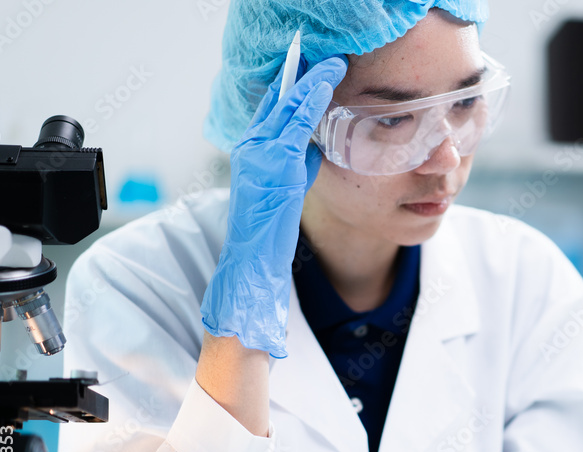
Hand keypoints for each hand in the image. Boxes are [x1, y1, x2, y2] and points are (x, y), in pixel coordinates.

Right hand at [201, 54, 347, 356]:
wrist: (249, 265)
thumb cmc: (268, 234)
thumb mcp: (282, 192)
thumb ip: (294, 165)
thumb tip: (314, 147)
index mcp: (250, 153)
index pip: (271, 109)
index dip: (291, 86)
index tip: (309, 67)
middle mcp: (250, 147)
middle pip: (278, 100)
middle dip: (301, 75)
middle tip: (322, 54)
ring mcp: (259, 153)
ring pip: (288, 104)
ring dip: (312, 79)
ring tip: (333, 61)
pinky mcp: (274, 163)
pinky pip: (297, 121)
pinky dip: (313, 97)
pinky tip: (328, 80)